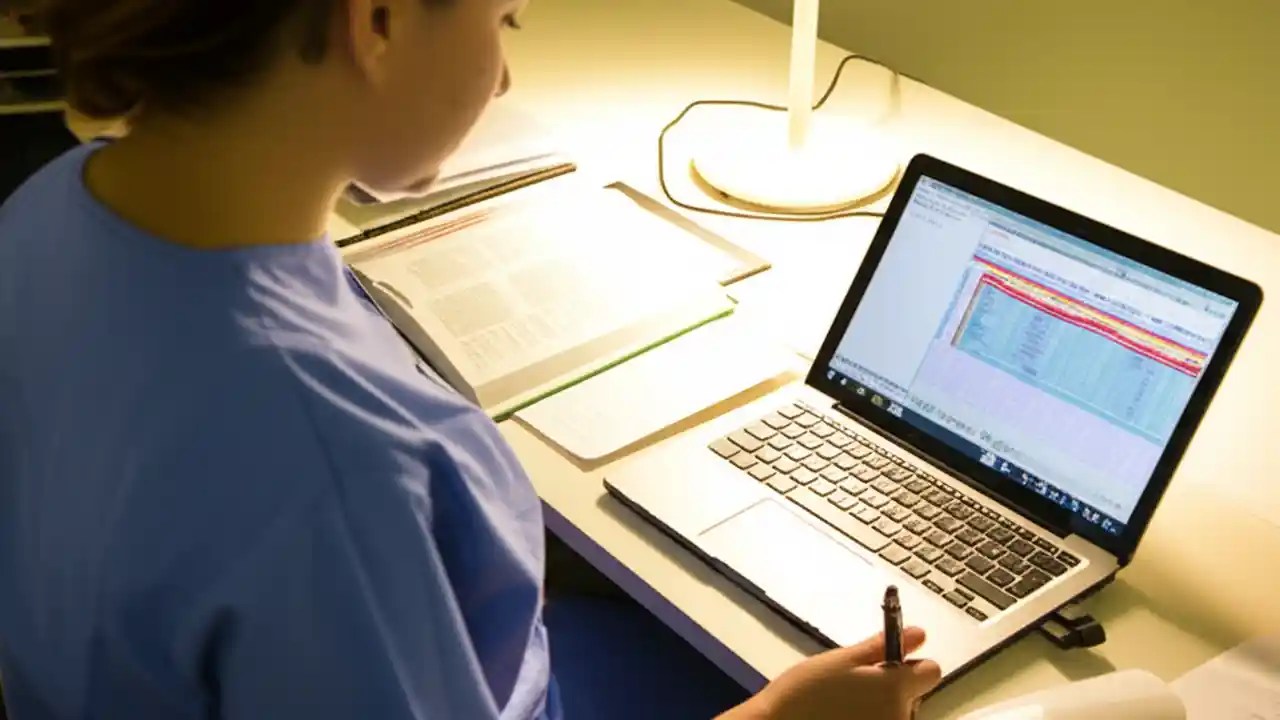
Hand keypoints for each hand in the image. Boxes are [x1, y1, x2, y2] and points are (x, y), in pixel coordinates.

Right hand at [721, 627, 940, 719]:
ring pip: (898, 714)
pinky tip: (843, 718)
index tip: (886, 664)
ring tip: (844, 705)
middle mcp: (901, 716)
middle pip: (914, 696)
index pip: (930, 671)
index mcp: (895, 689)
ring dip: (880, 708)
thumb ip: (880, 648)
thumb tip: (918, 634)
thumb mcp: (840, 660)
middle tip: (854, 686)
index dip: (910, 665)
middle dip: (892, 689)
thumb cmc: (805, 691)